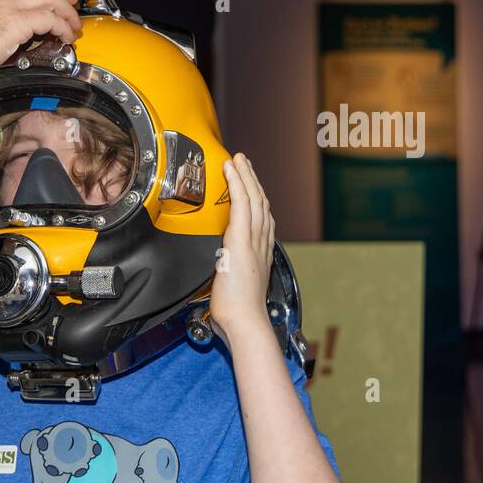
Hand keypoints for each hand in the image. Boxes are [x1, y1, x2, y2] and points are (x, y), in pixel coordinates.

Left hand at [209, 153, 273, 346]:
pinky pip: (242, 205)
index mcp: (260, 254)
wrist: (246, 323)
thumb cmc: (239, 315)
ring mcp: (253, 241)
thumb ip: (229, 275)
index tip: (249, 186)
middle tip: (244, 163)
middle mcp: (261, 244)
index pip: (260, 219)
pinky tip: (232, 170)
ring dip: (245, 176)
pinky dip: (238, 184)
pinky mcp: (241, 241)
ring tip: (238, 160)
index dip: (255, 199)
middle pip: (260, 204)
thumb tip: (220, 273)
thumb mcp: (234, 288)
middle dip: (252, 181)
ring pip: (253, 199)